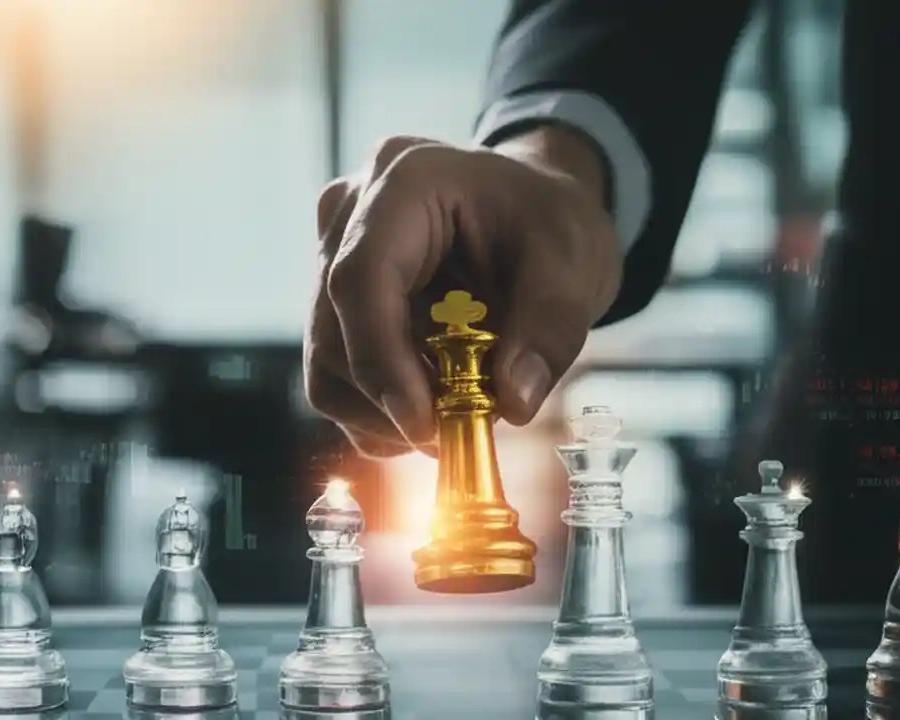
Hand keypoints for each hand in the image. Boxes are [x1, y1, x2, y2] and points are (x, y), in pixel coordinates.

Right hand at [305, 126, 621, 456]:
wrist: (532, 209)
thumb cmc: (548, 220)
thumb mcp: (574, 261)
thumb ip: (550, 328)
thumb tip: (514, 403)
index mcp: (405, 181)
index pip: (361, 279)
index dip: (381, 360)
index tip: (423, 422)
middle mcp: (349, 214)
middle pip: (333, 331)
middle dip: (389, 399)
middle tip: (454, 432)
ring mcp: (332, 258)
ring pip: (325, 365)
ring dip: (381, 414)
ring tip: (449, 417)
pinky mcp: (333, 303)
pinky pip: (334, 376)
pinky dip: (379, 411)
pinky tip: (430, 404)